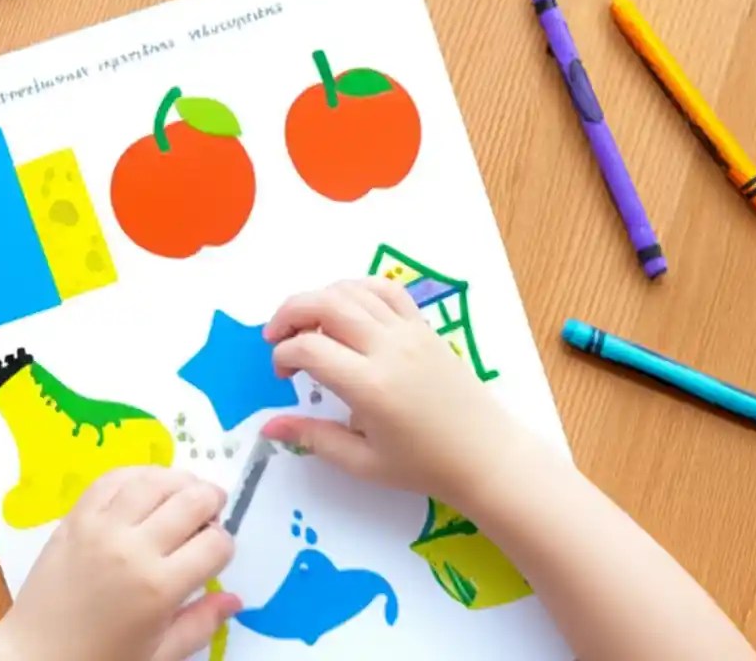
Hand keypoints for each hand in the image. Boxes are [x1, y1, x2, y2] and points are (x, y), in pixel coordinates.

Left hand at [0, 467, 238, 660]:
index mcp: (159, 587)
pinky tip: (147, 485)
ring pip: (153, 480)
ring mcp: (101, 527)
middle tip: (213, 509)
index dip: (225, 544)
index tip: (216, 553)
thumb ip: (200, 624)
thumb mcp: (159, 655)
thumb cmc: (100, 660)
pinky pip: (111, 479)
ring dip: (179, 480)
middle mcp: (133, 548)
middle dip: (212, 501)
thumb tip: (235, 599)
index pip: (215, 544)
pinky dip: (137, 474)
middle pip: (190, 501)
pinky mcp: (75, 518)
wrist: (34, 656)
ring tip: (186, 491)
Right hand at [259, 278, 542, 506]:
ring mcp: (409, 332)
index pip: (310, 348)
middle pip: (325, 304)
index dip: (283, 355)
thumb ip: (313, 438)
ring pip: (352, 290)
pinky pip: (385, 290)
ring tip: (306, 325)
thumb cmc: (424, 466)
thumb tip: (268, 426)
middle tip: (276, 337)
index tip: (283, 376)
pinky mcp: (424, 327)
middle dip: (289, 313)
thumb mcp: (362, 462)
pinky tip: (345, 310)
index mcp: (370, 386)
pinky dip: (356, 289)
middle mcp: (389, 349)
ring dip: (318, 299)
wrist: (486, 455)